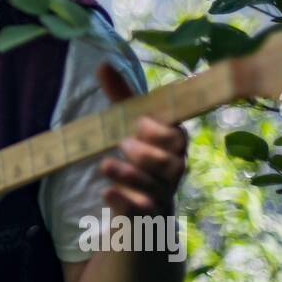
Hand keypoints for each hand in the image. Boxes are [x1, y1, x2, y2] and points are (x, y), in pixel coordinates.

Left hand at [95, 61, 187, 216]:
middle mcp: (173, 172)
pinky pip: (141, 212)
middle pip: (170, 163)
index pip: (177, 137)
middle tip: (123, 144)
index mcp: (173, 146)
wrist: (142, 207)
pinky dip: (123, 202)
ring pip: (155, 187)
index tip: (139, 123)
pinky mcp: (147, 218)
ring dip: (129, 175)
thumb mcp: (129, 125)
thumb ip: (121, 97)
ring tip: (104, 165)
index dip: (160, 130)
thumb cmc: (140, 156)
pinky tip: (106, 193)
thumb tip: (104, 63)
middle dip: (146, 153)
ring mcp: (162, 196)